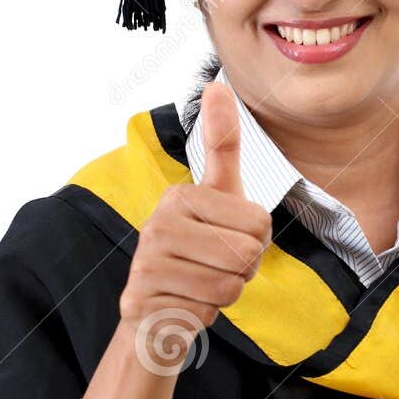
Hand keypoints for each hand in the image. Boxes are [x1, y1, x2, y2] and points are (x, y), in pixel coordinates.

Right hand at [119, 80, 271, 364]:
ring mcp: (145, 264)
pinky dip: (203, 315)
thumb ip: (222, 143)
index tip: (228, 240)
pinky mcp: (140, 302)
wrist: (155, 309)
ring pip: (228, 286)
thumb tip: (216, 83)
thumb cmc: (197, 248)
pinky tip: (184, 304)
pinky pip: (205, 312)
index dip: (256, 242)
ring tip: (201, 284)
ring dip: (225, 294)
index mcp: (180, 196)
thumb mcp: (218, 194)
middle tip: (217, 268)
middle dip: (243, 270)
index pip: (259, 224)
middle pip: (246, 255)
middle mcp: (157, 224)